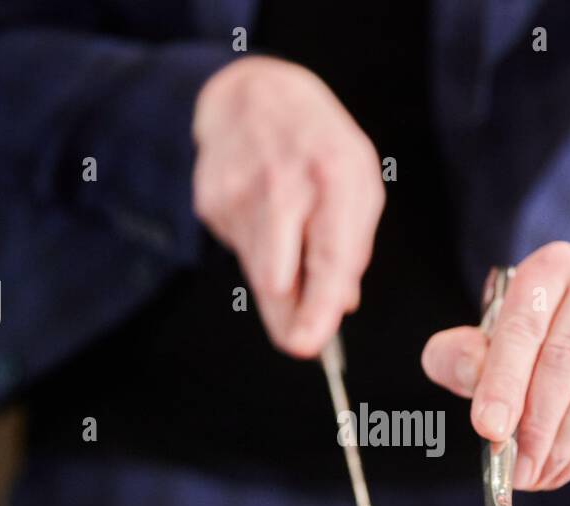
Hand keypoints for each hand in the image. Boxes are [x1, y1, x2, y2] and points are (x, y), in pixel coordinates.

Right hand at [192, 56, 384, 357]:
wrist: (253, 95)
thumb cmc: (319, 145)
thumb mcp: (358, 180)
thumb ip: (354, 244)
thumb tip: (341, 304)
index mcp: (334, 176)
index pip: (328, 255)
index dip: (317, 306)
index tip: (308, 346)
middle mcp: (283, 183)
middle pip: (278, 277)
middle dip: (289, 318)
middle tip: (301, 341)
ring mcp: (239, 192)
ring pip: (258, 273)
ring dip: (278, 281)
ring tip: (290, 246)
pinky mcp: (211, 202)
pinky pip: (240, 251)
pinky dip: (258, 252)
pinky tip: (265, 219)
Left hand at [422, 242, 569, 490]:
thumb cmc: (545, 343)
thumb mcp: (493, 342)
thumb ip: (462, 355)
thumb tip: (464, 371)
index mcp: (552, 268)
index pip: (523, 326)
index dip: (503, 382)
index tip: (489, 429)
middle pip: (564, 361)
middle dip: (534, 425)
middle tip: (514, 469)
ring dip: (561, 446)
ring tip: (534, 475)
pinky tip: (562, 468)